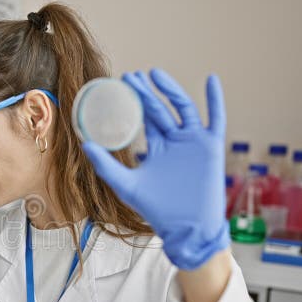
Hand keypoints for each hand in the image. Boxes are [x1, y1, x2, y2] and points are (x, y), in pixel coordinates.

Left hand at [82, 68, 229, 269]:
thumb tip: (85, 144)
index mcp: (156, 148)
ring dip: (171, 90)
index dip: (135, 101)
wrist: (186, 226)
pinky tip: (211, 80)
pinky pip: (216, 118)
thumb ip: (106, 166)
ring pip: (183, 108)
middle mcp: (174, 142)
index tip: (122, 84)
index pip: (144, 118)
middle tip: (131, 76)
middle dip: (146, 92)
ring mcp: (193, 142)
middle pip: (160, 110)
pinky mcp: (212, 146)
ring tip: (155, 74)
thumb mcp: (126, 185)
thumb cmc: (156, 210)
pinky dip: (215, 99)